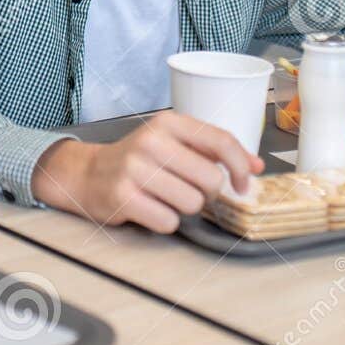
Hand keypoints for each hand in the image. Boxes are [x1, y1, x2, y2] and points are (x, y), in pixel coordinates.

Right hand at [31, 111, 263, 231]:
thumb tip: (257, 166)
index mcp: (167, 122)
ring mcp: (134, 170)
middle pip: (211, 179)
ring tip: (167, 198)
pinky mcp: (123, 197)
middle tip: (191, 190)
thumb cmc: (140, 159)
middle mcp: (150, 141)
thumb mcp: (174, 142)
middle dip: (208, 193)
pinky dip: (165, 221)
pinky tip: (150, 208)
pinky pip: (169, 222)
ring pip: (192, 204)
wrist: (88, 173)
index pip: (220, 140)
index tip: (244, 184)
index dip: (241, 166)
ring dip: (186, 208)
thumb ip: (214, 151)